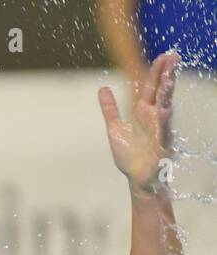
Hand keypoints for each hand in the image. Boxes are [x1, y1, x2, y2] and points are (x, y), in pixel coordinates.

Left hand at [98, 50, 178, 195]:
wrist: (137, 178)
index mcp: (144, 112)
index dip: (157, 72)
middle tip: (172, 56)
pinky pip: (162, 131)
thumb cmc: (130, 155)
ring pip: (165, 107)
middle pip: (161, 92)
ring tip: (170, 77)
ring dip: (168, 93)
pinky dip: (163, 121)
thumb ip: (110, 109)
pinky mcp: (161, 144)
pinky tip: (164, 110)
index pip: (151, 87)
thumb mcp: (115, 128)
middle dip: (167, 75)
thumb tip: (102, 89)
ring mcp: (159, 129)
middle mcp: (154, 117)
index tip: (164, 56)